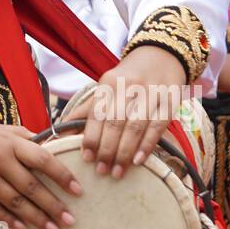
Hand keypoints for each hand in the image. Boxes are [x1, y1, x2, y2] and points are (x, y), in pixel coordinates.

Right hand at [0, 96, 80, 228]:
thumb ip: (20, 136)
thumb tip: (44, 144)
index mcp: (8, 141)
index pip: (44, 159)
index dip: (62, 176)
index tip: (78, 191)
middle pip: (33, 187)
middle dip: (54, 206)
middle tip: (71, 221)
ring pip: (16, 202)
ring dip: (37, 218)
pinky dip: (9, 219)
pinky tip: (22, 228)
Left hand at [66, 46, 185, 178]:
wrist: (161, 57)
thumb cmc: (128, 79)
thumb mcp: (105, 87)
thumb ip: (85, 110)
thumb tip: (59, 131)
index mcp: (109, 82)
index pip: (97, 113)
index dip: (91, 137)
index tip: (86, 158)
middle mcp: (129, 86)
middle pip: (115, 122)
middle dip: (107, 150)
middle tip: (101, 171)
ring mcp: (151, 92)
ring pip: (135, 126)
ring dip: (125, 152)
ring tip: (117, 172)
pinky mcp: (170, 100)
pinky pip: (157, 126)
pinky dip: (147, 145)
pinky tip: (139, 161)